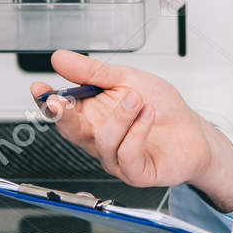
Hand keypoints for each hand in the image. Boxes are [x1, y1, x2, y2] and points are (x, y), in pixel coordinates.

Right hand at [31, 50, 232, 209]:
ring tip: (137, 99)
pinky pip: (127, 156)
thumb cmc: (160, 106)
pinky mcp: (136, 173)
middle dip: (62, 116)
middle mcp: (99, 139)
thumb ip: (93, 72)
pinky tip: (147, 115)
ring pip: (103, 141)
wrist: (193, 130)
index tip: (38, 87)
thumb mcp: (127, 78)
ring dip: (120, 116)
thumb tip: (60, 58)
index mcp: (91, 115)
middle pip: (71, 132)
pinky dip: (137, 133)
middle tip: (61, 100)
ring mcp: (116, 159)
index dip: (46, 101)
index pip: (61, 111)